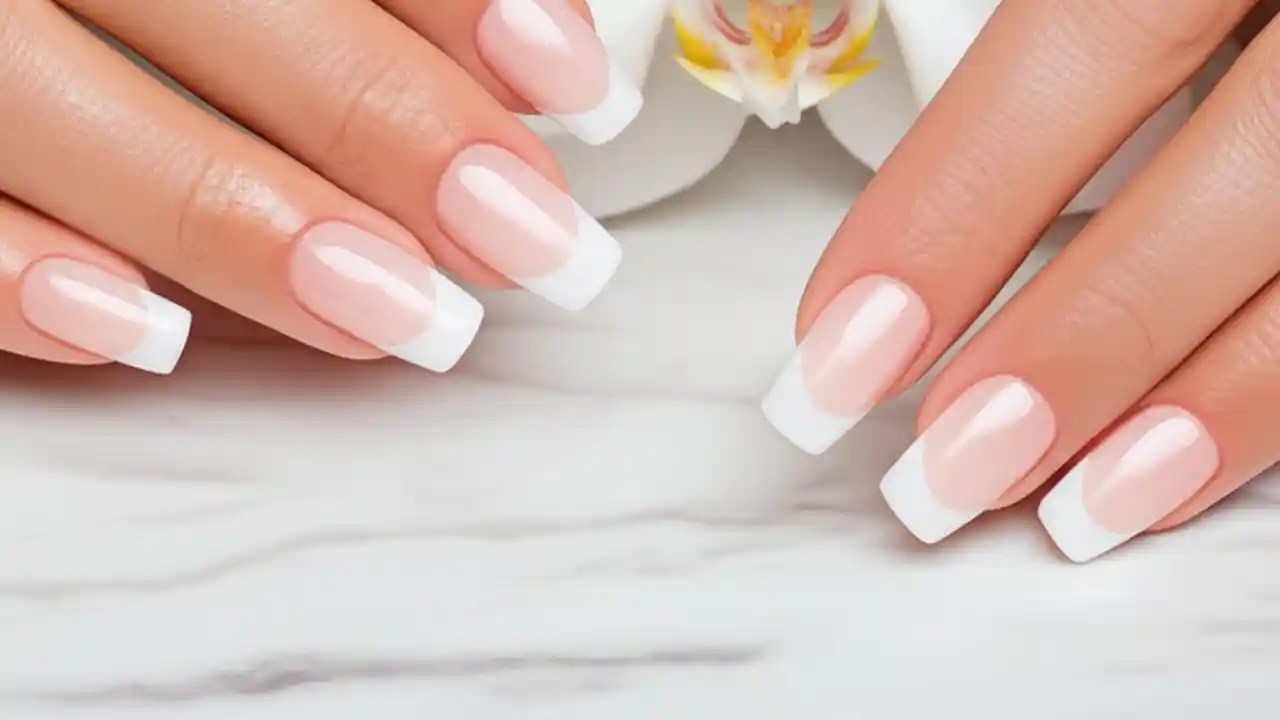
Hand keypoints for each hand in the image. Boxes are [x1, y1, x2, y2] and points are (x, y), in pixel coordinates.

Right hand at [0, 0, 638, 374]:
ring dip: (240, 220)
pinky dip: (14, 278)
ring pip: (46, 107)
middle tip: (528, 234)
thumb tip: (528, 62)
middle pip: (205, 0)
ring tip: (406, 314)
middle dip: (383, 119)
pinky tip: (144, 330)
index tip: (568, 82)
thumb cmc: (132, 1)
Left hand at [763, 0, 1279, 560]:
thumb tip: (932, 157)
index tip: (841, 347)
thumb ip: (1066, 2)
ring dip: (1212, 409)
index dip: (955, 211)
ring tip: (1080, 511)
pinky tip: (1206, 450)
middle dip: (1079, 349)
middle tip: (943, 474)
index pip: (1088, 43)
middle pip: (1234, 188)